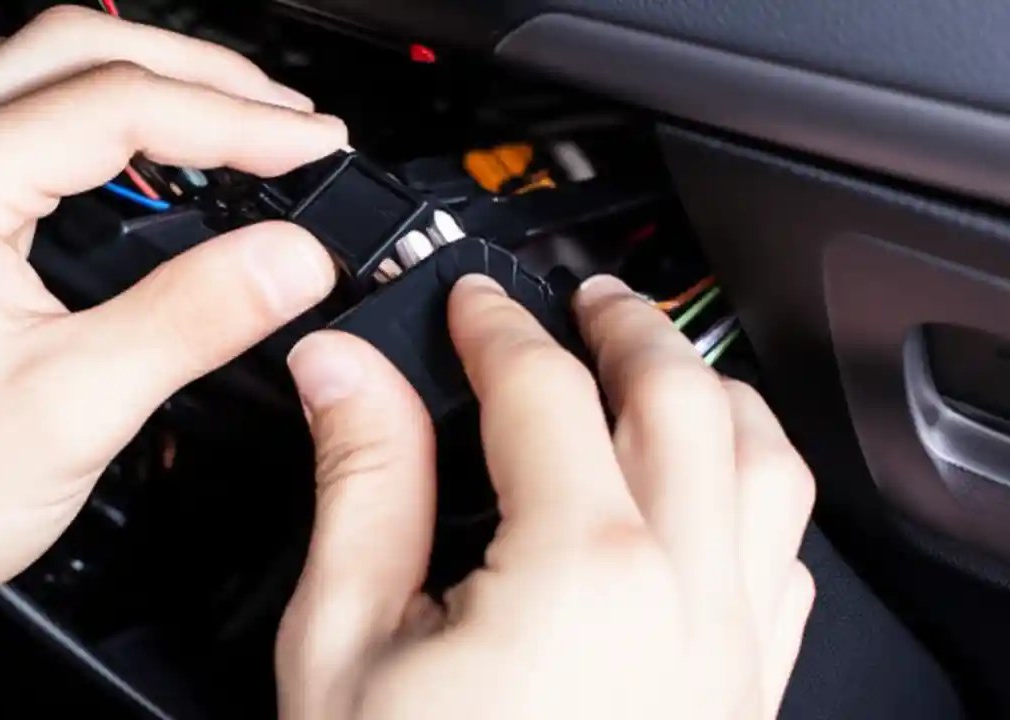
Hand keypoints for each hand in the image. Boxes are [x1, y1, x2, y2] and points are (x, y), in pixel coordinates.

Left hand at [0, 8, 343, 715]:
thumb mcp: (77, 409)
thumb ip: (197, 314)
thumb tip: (292, 257)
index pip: (119, 101)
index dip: (236, 119)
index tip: (312, 146)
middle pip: (75, 47)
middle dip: (197, 71)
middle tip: (284, 117)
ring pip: (37, 69)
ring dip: (142, 79)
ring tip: (229, 118)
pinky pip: (8, 119)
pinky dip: (92, 117)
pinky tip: (137, 156)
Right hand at [277, 274, 815, 718]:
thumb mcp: (346, 645)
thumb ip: (360, 485)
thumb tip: (345, 372)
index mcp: (579, 570)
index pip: (546, 388)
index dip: (498, 324)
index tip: (468, 303)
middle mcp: (686, 594)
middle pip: (681, 396)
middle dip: (624, 325)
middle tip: (580, 299)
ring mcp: (735, 648)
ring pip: (767, 464)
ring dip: (712, 391)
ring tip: (658, 367)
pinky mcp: (749, 696)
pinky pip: (789, 558)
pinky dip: (755, 490)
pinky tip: (708, 491)